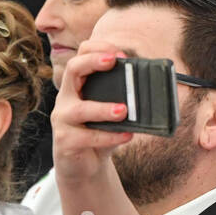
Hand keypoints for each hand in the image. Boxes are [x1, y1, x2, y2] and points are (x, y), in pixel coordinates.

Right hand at [51, 40, 132, 183]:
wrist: (83, 166)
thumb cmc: (99, 133)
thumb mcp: (111, 113)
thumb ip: (124, 100)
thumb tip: (152, 90)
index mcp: (77, 85)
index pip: (80, 55)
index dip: (98, 49)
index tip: (120, 54)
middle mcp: (66, 98)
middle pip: (73, 69)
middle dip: (93, 61)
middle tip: (115, 61)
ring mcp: (62, 120)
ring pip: (80, 109)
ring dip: (103, 108)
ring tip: (124, 110)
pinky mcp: (65, 142)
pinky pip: (88, 137)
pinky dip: (110, 136)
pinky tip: (127, 136)